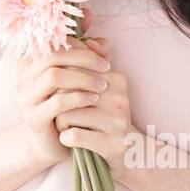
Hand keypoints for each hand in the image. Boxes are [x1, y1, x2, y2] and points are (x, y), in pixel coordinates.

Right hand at [14, 7, 111, 169]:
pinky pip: (58, 102)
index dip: (79, 44)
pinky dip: (80, 97)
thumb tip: (88, 12)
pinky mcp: (34, 118)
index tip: (102, 52)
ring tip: (103, 84)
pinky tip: (94, 98)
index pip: (52, 42)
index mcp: (29, 61)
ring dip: (83, 78)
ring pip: (53, 76)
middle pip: (52, 56)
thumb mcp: (74, 72)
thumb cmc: (64, 102)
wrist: (50, 142)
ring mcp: (25, 98)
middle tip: (106, 66)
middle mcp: (22, 76)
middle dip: (83, 58)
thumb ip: (82, 44)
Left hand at [54, 8, 135, 179]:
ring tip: (70, 126)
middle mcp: (119, 99)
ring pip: (67, 114)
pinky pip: (72, 136)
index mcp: (117, 80)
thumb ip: (95, 58)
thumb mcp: (104, 86)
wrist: (129, 153)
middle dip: (59, 101)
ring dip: (61, 123)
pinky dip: (66, 139)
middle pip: (68, 91)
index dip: (62, 83)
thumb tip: (86, 37)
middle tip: (63, 110)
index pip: (74, 71)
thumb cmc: (108, 115)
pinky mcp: (109, 145)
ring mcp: (116, 123)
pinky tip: (72, 140)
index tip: (65, 92)